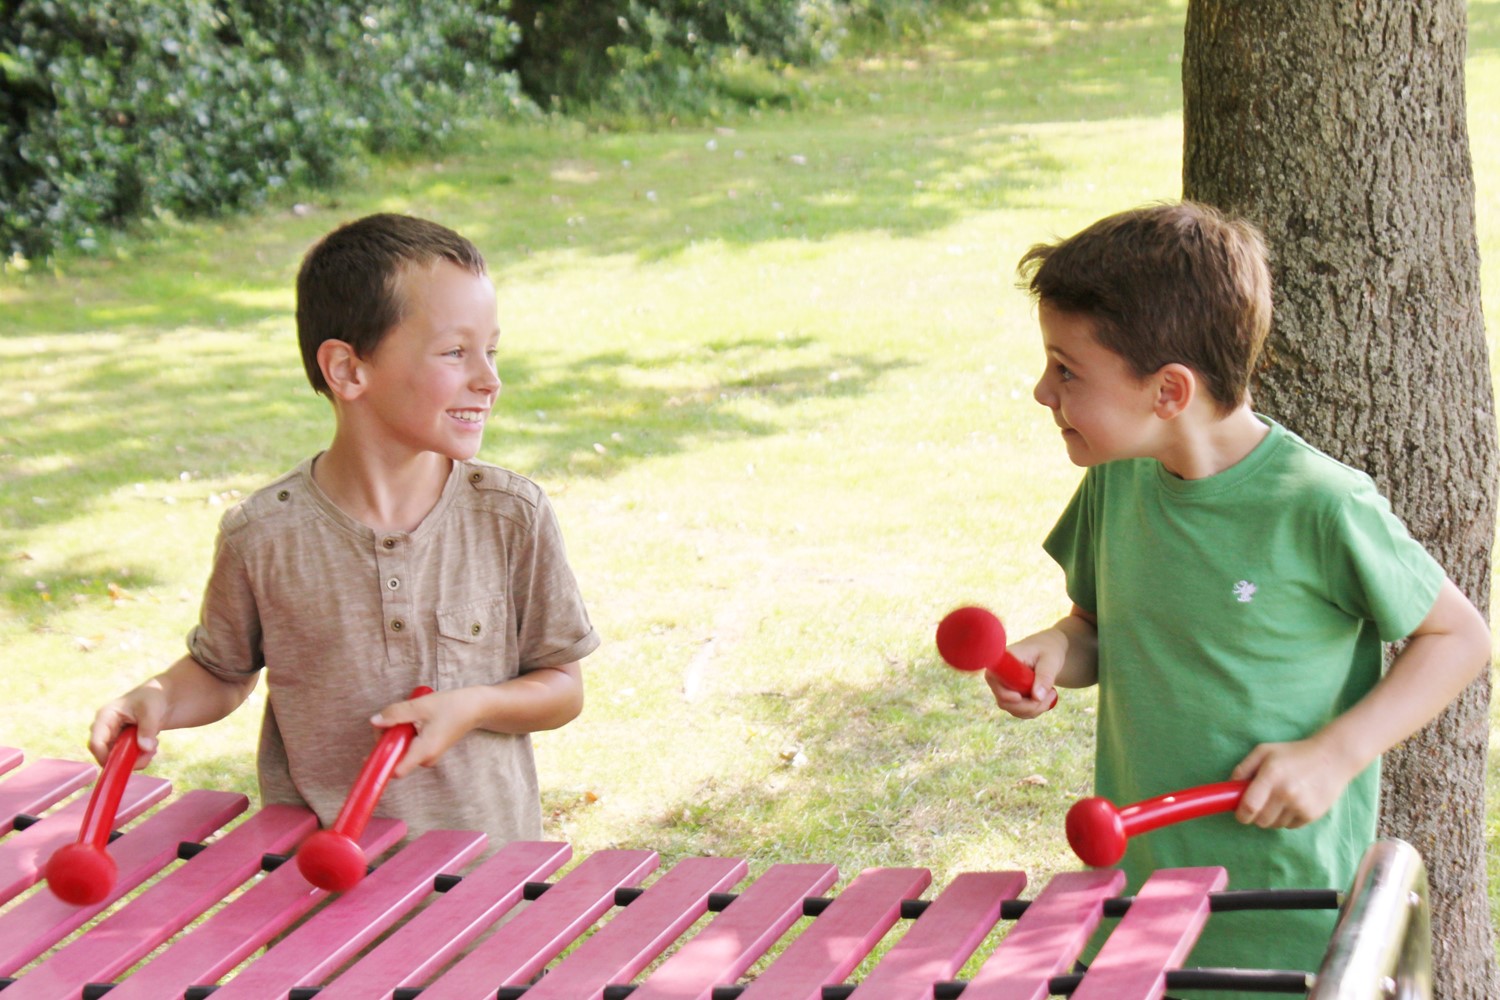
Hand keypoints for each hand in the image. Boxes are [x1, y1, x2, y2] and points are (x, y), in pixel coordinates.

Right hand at [88, 688, 163, 768]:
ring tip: (154, 744)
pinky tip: (152, 745)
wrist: (162, 697)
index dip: (105, 757)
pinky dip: (141, 756)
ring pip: (118, 758)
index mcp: (105, 717)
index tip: (125, 764)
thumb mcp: (151, 710)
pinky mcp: (123, 743)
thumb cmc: (152, 697)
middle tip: (150, 751)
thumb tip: (145, 748)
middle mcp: (105, 729)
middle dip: (128, 758)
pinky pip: (127, 757)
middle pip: (106, 754)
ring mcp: (114, 737)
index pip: (96, 743)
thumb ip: (147, 729)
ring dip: (138, 757)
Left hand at [370, 689, 475, 778]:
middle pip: (395, 758)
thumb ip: (396, 714)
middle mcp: (426, 759)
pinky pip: (408, 747)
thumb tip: (374, 722)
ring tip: (409, 715)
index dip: (381, 764)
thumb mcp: (421, 706)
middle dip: (387, 739)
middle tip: (393, 717)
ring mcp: (428, 756)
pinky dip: (405, 734)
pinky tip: (415, 719)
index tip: (368, 754)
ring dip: (396, 734)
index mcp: (424, 751)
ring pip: (401, 750)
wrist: (476, 708)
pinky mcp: (428, 750)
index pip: (396, 771)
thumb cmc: (452, 706)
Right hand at [985, 630, 1062, 719]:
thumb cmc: (1047, 651)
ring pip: (1013, 709)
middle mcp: (997, 676)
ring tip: (1051, 693)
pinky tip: (1045, 698)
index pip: (993, 679)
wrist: (1046, 653)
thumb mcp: (1050, 661)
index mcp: (1002, 661)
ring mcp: (1002, 689)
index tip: (1019, 697)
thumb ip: (1044, 677)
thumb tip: (1037, 697)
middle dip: (1029, 705)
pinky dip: (1035, 710)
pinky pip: (1019, 712)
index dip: (1004, 693)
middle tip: (1051, 694)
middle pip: (1003, 700)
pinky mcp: (1009, 698)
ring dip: (1035, 708)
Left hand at [1231, 737, 1357, 828]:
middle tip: (1259, 803)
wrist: (1332, 758)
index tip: (1240, 812)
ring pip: (1274, 825)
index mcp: (1271, 776)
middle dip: (1255, 815)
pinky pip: (1289, 826)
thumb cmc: (1293, 753)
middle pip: (1260, 820)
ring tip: (1279, 799)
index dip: (1240, 814)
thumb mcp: (1264, 751)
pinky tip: (1292, 802)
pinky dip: (1286, 818)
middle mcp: (1286, 793)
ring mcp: (1301, 806)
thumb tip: (1230, 788)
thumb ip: (1243, 768)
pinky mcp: (1312, 815)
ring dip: (1271, 816)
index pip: (1249, 807)